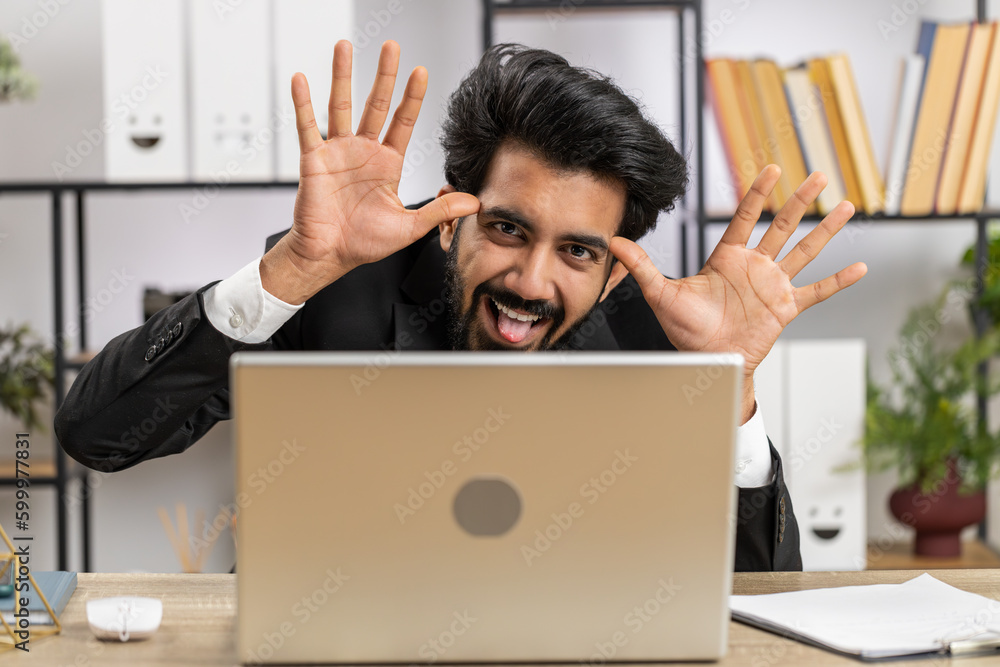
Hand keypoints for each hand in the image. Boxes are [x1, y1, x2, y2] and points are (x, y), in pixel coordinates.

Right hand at [261, 40, 479, 303]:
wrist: (330, 256)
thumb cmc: (365, 243)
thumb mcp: (410, 227)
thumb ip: (441, 212)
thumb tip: (475, 203)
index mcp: (387, 164)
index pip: (403, 122)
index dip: (412, 97)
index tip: (421, 71)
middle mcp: (363, 151)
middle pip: (376, 104)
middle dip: (384, 75)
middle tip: (391, 46)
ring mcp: (338, 152)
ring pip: (341, 106)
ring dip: (343, 76)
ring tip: (345, 46)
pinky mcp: (314, 160)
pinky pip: (307, 127)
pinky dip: (303, 103)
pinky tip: (301, 79)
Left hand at [609, 165, 866, 420]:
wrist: (707, 360)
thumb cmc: (685, 330)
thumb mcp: (661, 294)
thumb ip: (641, 266)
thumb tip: (613, 242)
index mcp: (727, 258)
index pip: (745, 218)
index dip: (758, 193)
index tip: (772, 168)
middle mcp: (754, 267)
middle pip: (782, 225)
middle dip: (800, 200)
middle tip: (819, 175)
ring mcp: (773, 285)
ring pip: (804, 250)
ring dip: (826, 230)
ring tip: (849, 206)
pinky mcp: (786, 307)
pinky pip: (817, 292)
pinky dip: (839, 281)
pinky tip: (860, 267)